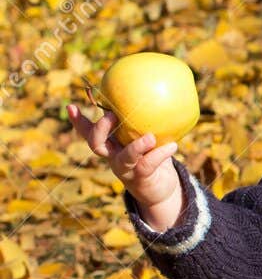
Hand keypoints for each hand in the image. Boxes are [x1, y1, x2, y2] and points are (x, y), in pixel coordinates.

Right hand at [67, 102, 182, 220]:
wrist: (160, 188)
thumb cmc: (154, 155)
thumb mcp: (150, 136)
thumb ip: (149, 120)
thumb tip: (160, 90)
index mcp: (111, 144)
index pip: (89, 132)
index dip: (78, 121)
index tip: (70, 106)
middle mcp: (113, 156)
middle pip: (97, 144)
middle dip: (100, 129)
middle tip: (109, 114)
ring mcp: (126, 168)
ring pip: (124, 157)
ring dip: (136, 147)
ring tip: (148, 137)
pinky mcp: (141, 178)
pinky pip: (149, 164)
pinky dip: (160, 154)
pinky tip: (173, 145)